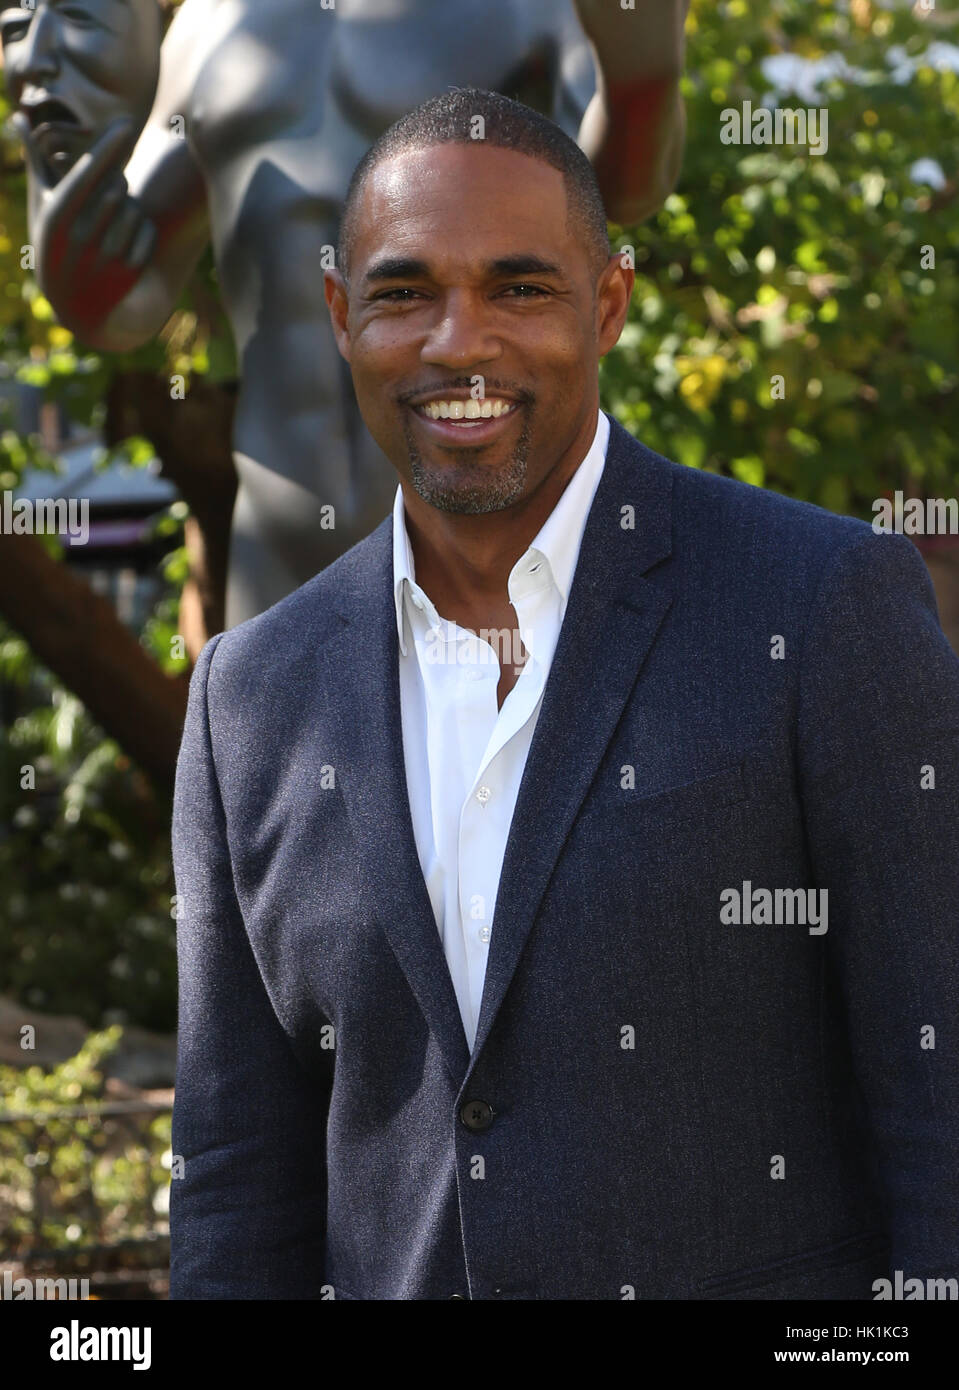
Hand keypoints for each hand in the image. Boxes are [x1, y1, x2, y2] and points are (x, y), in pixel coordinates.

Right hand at [8, 112, 157, 334]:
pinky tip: (127, 239)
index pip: (87, 172)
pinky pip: (148, 230)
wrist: (75, 309)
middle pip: (115, 186)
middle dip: (115, 183)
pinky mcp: (128, 273)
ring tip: (112, 221)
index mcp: (56, 217)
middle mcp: (80, 237)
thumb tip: (21, 118)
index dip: (108, 145)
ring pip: (133, 207)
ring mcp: (105, 256)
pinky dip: (143, 229)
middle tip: (106, 195)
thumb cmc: (56, 245)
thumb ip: (37, 163)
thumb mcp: (42, 208)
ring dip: (129, 207)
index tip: (127, 123)